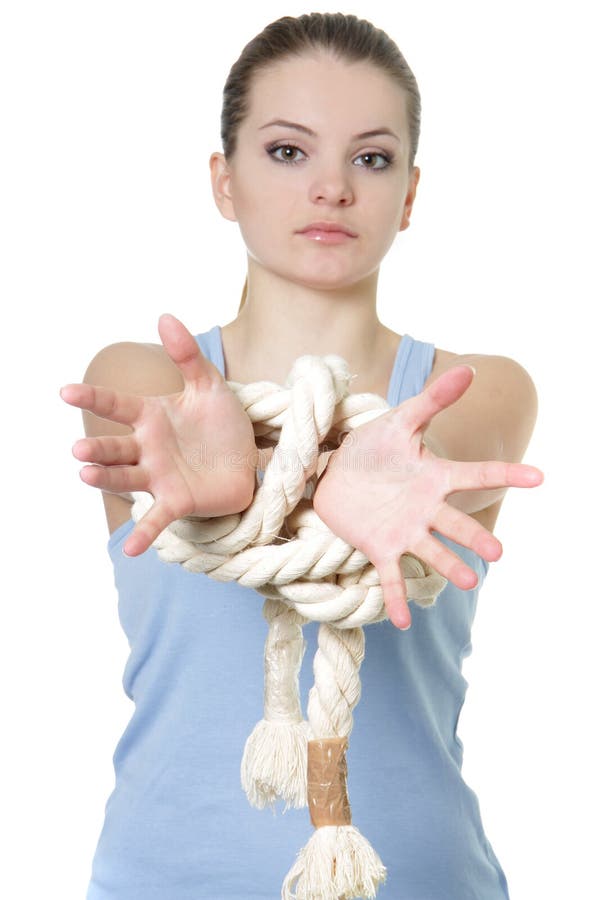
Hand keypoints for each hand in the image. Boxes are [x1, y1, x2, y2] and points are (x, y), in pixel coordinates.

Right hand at [60, 314, 258, 556]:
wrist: (250, 458)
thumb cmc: (222, 423)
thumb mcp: (210, 385)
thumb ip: (187, 355)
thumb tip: (164, 316)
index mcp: (152, 417)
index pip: (117, 405)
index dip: (93, 398)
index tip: (66, 391)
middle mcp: (148, 448)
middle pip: (116, 448)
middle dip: (97, 449)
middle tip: (80, 449)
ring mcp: (159, 476)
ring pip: (127, 478)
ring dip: (107, 479)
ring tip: (87, 474)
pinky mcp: (177, 500)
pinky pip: (157, 518)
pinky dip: (144, 533)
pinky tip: (131, 549)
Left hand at [312, 365, 543, 629]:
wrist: (333, 471)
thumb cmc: (371, 446)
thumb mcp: (398, 421)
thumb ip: (432, 400)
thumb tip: (469, 370)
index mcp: (435, 476)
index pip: (476, 475)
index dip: (507, 474)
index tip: (539, 478)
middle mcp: (426, 508)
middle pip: (455, 524)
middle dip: (475, 538)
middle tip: (495, 553)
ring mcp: (404, 531)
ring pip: (431, 552)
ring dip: (448, 567)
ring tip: (467, 582)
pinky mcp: (379, 548)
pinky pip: (391, 576)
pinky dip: (397, 599)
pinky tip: (403, 622)